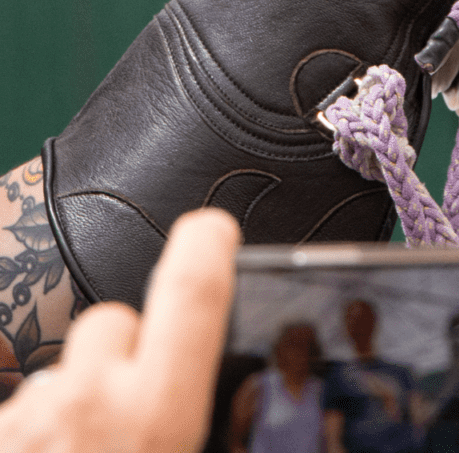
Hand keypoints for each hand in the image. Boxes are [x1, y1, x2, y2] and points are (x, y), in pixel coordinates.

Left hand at [0, 209, 238, 452]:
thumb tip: (235, 423)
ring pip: (60, 373)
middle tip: (125, 423)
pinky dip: (36, 436)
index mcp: (152, 423)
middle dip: (122, 352)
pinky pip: (21, 414)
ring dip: (72, 403)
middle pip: (110, 324)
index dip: (207, 247)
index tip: (214, 229)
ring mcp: (25, 419)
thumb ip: (204, 432)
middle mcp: (84, 406)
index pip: (191, 294)